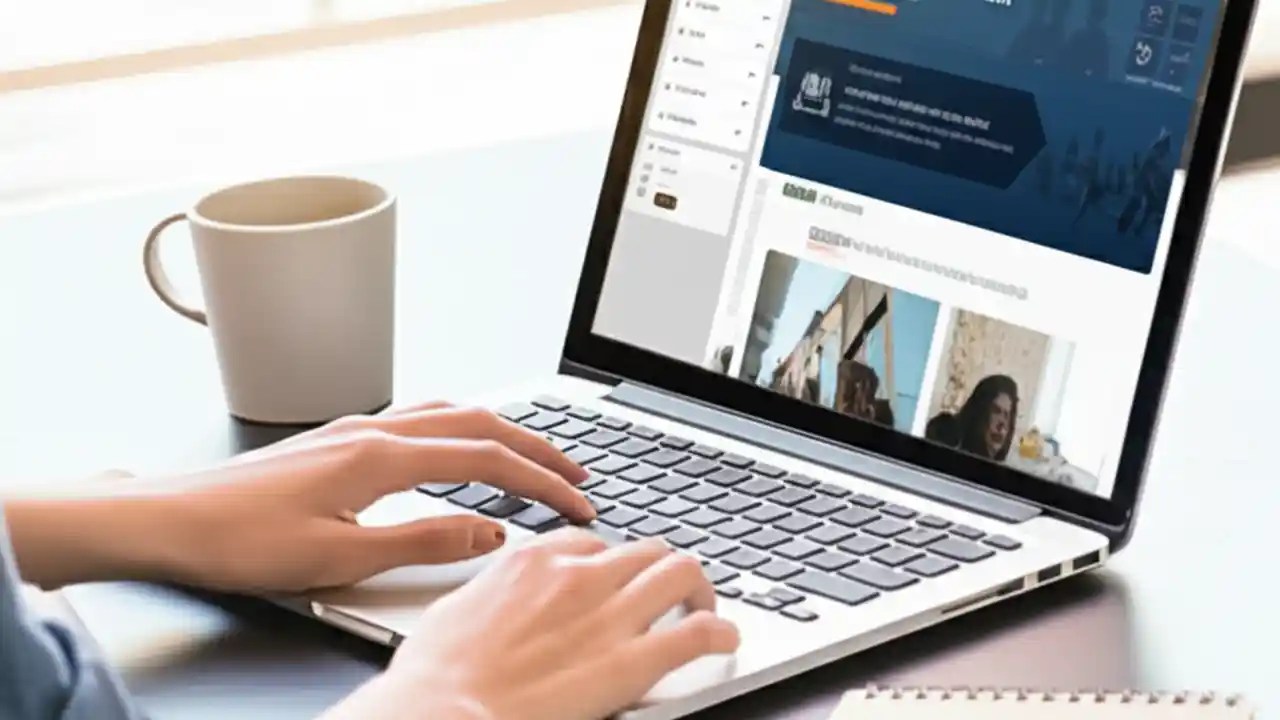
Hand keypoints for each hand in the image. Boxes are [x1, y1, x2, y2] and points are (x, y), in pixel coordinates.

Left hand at [5, 401, 594, 591]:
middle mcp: (373, 431)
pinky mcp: (337, 438)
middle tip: (575, 475)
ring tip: (531, 456)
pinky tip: (457, 448)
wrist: (169, 518)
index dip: (540, 481)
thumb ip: (424, 541)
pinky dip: (460, 428)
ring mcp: (354, 428)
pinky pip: (418, 418)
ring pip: (449, 413)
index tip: (575, 502)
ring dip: (500, 431)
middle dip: (536, 446)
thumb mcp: (341, 557)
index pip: (486, 459)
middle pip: (478, 423)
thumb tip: (491, 532)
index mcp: (381, 457)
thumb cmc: (241, 541)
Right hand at [324, 529, 740, 719]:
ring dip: (698, 588)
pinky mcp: (633, 662)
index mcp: (534, 561)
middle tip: (667, 590)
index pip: (592, 541)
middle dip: (659, 568)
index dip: (609, 561)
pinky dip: (721, 631)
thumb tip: (498, 594)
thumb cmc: (434, 674)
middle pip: (644, 550)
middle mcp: (579, 576)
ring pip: (680, 572)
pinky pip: (698, 632)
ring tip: (704, 606)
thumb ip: (493, 592)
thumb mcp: (455, 609)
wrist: (439, 711)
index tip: (614, 578)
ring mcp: (610, 615)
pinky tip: (725, 638)